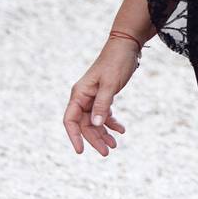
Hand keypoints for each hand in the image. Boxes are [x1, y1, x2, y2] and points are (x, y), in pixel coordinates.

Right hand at [63, 38, 138, 156]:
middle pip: (84, 124)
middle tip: (107, 152)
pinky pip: (103, 114)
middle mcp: (83, 96)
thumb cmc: (117, 62)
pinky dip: (111, 123)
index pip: (70, 120)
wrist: (127, 45)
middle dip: (94, 139)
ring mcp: (93, 96)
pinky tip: (121, 130)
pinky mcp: (104, 95)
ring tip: (114, 145)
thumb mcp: (111, 84)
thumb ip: (102, 104)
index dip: (73, 136)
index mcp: (80, 93)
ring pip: (94, 121)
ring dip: (103, 133)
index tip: (80, 151)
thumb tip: (95, 124)